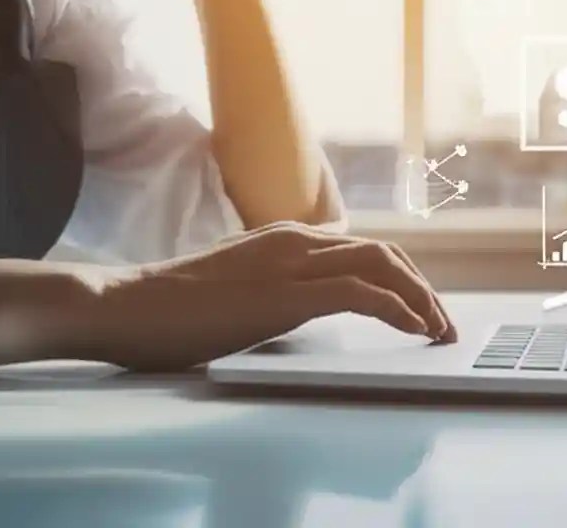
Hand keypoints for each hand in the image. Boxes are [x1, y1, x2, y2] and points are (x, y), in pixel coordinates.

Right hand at [88, 222, 457, 370]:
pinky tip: (413, 328)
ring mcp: (293, 262)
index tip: (420, 305)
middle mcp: (297, 239)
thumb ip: (272, 284)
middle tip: (442, 322)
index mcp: (286, 236)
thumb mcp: (235, 285)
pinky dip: (398, 309)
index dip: (401, 275)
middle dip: (423, 286)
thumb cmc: (170, 307)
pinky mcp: (287, 293)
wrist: (125, 305)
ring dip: (421, 298)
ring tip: (439, 329)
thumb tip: (298, 301)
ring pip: (383, 265)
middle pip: (385, 252)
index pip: (363, 248)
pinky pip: (363, 294)